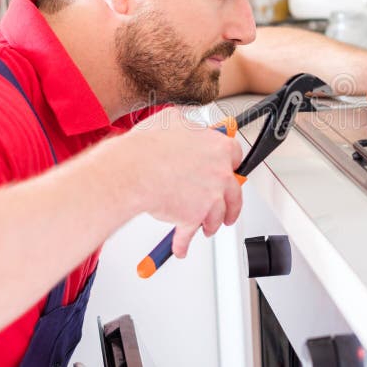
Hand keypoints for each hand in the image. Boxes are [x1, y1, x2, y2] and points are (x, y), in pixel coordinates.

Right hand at [117, 107, 242, 257]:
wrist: (131, 171)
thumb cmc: (146, 147)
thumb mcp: (171, 120)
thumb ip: (186, 124)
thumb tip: (185, 124)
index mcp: (218, 147)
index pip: (235, 157)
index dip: (229, 165)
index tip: (227, 169)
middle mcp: (220, 174)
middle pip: (234, 192)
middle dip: (230, 203)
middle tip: (227, 207)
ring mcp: (209, 198)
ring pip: (217, 216)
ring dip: (210, 223)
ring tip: (205, 227)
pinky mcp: (193, 218)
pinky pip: (188, 235)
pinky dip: (183, 243)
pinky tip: (180, 247)